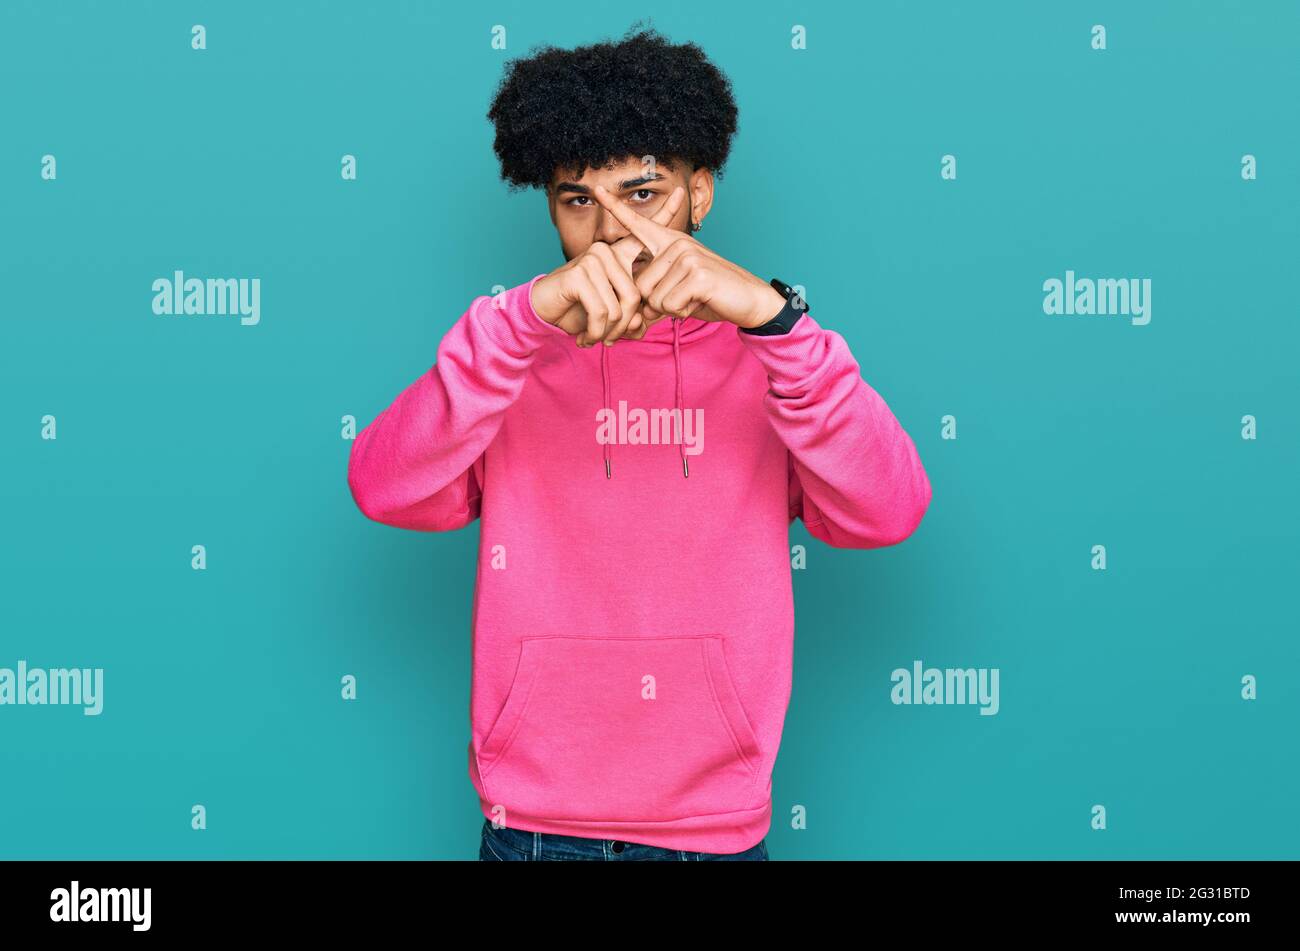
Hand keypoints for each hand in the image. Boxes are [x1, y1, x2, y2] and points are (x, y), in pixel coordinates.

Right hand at [530, 186, 687, 346]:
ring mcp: (592, 259)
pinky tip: (586, 338)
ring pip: (619, 308)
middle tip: (611, 341)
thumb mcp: (610, 316)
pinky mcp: (579, 274)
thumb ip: (630, 319)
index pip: (643, 236)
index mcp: (617, 256)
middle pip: (635, 297)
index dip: (664, 215)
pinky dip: (596, 332)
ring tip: (596, 339)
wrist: (543, 314)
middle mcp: (605, 252)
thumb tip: (638, 326)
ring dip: (608, 333)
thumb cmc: (578, 312)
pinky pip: (602, 312)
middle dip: (624, 327)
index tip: (680, 193)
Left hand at [590, 183, 786, 330]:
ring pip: (653, 298)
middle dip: (658, 304)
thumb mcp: (677, 292)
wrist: (750, 300)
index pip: (638, 224)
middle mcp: (677, 243)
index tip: (597, 189)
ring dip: (672, 309)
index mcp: (670, 242)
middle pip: (640, 286)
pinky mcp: (697, 273)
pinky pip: (669, 305)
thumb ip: (654, 297)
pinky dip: (682, 311)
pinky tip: (699, 300)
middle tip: (684, 297)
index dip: (615, 208)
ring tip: (693, 297)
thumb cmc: (711, 296)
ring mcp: (687, 256)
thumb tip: (637, 313)